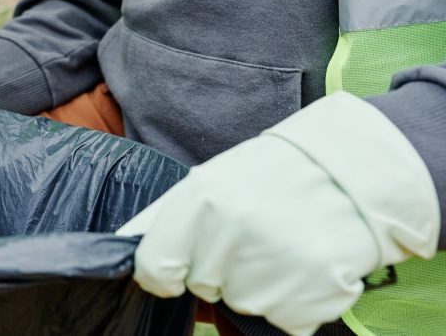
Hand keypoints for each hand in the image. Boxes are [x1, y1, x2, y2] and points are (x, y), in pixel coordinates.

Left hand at [117, 92, 438, 335]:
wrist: (356, 172)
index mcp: (202, 201)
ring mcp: (271, 271)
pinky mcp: (309, 300)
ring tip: (283, 242)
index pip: (153, 268)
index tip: (175, 270)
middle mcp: (231, 236)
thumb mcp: (215, 178)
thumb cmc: (276, 173)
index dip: (162, 273)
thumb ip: (175, 220)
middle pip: (202, 286)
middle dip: (220, 269)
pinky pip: (283, 318)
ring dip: (258, 283)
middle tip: (253, 234)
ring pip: (243, 303)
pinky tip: (306, 261)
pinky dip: (293, 300)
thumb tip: (133, 253)